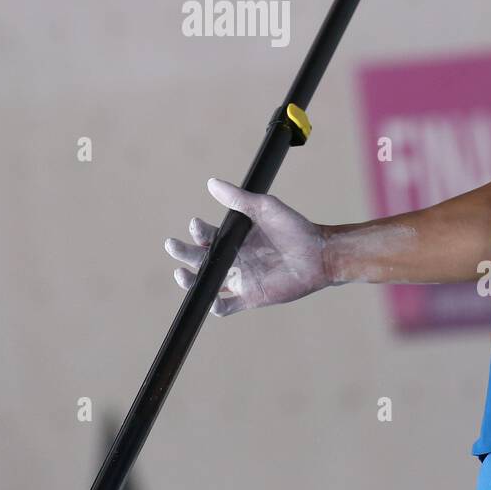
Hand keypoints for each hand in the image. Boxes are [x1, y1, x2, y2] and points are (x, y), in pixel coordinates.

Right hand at [163, 178, 333, 315]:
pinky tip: (209, 298)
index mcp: (233, 238)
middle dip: (183, 252)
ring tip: (180, 273)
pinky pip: (225, 307)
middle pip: (198, 259)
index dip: (197, 231)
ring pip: (205, 283)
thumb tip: (212, 182)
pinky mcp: (249, 297)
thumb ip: (238, 199)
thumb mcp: (264, 208)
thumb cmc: (294, 228)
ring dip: (189, 281)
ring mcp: (239, 279)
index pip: (206, 236)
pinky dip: (214, 306)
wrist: (318, 254)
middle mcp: (233, 259)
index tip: (197, 224)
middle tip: (172, 245)